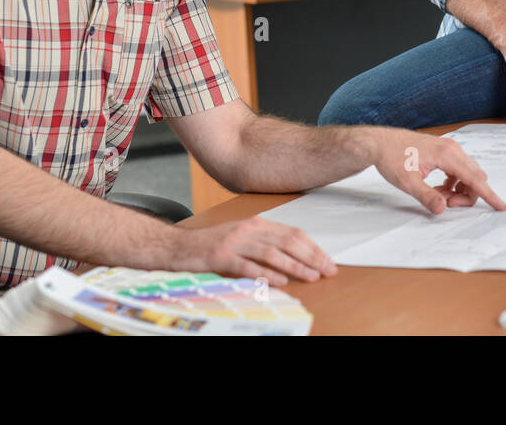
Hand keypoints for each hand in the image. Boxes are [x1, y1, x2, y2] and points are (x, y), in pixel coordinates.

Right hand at [172, 216, 336, 286]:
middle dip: (311, 257)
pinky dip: (266, 274)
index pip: (293, 234)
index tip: (327, 261)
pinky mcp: (221, 256)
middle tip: (327, 270)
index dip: (313, 248)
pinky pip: (248, 266)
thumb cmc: (211, 245)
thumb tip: (295, 258)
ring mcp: (234, 242)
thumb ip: (265, 244)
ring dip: (295, 266)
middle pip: (288, 242)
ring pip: (272, 253)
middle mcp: (249, 230)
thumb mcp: (242, 238)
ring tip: (311, 276)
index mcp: (257, 224)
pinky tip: (280, 281)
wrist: (177, 246)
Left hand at [371, 129, 505, 214]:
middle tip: (446, 203)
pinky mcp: (443, 151)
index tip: (502, 205)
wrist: (379, 143)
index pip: (474, 178)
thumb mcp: (407, 182)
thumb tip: (441, 209)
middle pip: (474, 177)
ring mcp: (448, 149)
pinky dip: (453, 183)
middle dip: (467, 195)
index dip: (489, 194)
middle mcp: (452, 149)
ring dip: (458, 190)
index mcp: (447, 154)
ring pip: (466, 174)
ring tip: (437, 196)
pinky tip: (437, 188)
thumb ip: (427, 196)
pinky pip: (457, 170)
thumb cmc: (391, 157)